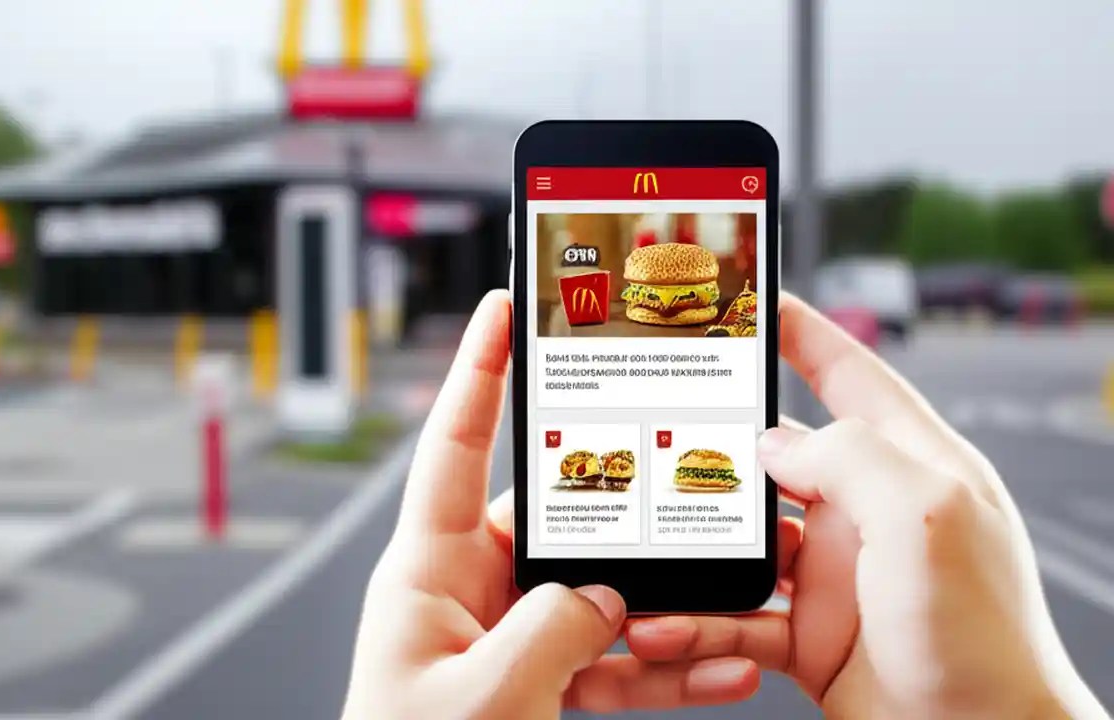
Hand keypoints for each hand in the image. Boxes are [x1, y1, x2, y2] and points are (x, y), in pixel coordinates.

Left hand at [343, 291, 761, 718]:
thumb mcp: (480, 701)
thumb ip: (550, 633)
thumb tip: (606, 597)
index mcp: (428, 572)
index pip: (455, 447)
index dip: (480, 373)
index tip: (506, 308)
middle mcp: (469, 592)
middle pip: (560, 525)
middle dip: (628, 520)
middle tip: (688, 493)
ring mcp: (510, 639)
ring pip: (600, 599)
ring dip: (664, 608)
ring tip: (730, 602)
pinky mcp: (540, 685)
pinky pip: (612, 664)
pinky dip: (664, 671)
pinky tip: (719, 672)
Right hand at [626, 294, 1107, 718]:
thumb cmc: (985, 638)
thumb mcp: (926, 517)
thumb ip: (849, 457)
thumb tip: (774, 443)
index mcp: (909, 465)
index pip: (851, 374)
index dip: (801, 331)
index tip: (753, 300)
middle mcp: (867, 511)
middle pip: (775, 456)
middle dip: (716, 450)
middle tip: (660, 439)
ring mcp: (832, 572)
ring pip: (740, 539)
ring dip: (696, 548)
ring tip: (653, 549)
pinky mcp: (806, 632)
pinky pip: (735, 614)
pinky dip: (699, 620)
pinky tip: (672, 624)